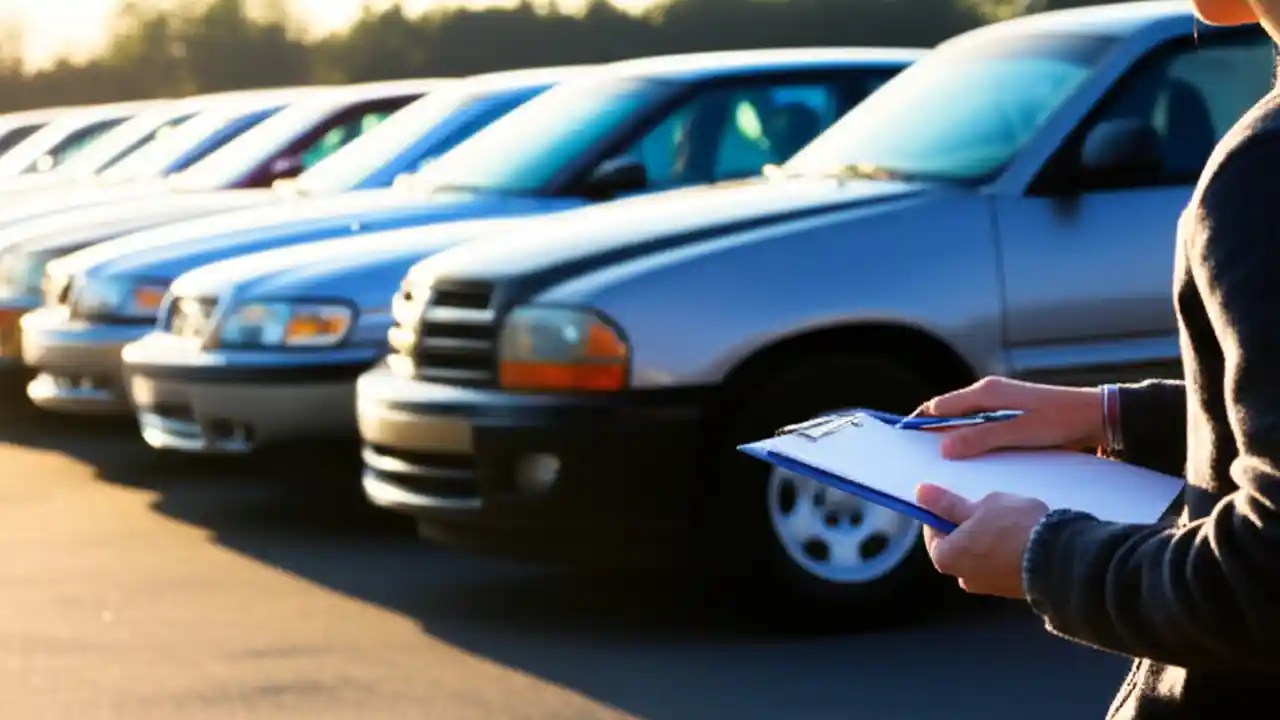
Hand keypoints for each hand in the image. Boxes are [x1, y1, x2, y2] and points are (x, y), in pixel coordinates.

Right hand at [911, 376, 1104, 458]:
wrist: (1097, 416)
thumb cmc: (1062, 421)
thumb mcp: (1020, 433)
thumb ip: (982, 438)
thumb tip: (945, 447)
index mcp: (987, 392)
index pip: (939, 406)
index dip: (919, 422)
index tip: (903, 440)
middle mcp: (989, 394)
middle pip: (949, 413)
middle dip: (933, 433)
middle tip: (918, 457)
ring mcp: (1000, 404)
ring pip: (964, 421)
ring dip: (953, 438)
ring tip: (942, 463)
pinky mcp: (1010, 415)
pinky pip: (980, 426)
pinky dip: (970, 440)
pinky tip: (971, 459)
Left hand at [915, 483, 1048, 598]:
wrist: (1059, 559)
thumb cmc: (1012, 528)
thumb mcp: (980, 506)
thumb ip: (948, 503)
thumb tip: (920, 494)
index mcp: (946, 559)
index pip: (932, 532)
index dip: (941, 511)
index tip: (955, 498)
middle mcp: (963, 578)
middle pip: (957, 545)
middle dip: (967, 525)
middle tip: (984, 506)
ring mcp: (989, 586)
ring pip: (980, 554)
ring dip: (987, 537)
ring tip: (1006, 518)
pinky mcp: (1012, 588)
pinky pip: (1000, 563)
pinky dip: (1004, 549)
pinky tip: (1019, 534)